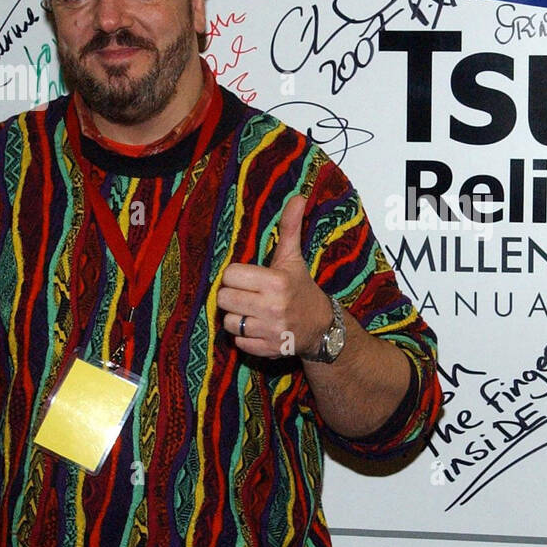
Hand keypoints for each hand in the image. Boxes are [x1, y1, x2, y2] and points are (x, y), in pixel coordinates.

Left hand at [216, 195, 333, 358]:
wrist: (322, 326)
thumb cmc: (302, 288)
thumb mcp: (294, 258)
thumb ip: (290, 227)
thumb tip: (299, 196)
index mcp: (276, 282)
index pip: (230, 275)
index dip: (236, 276)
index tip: (248, 278)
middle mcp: (272, 307)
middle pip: (224, 298)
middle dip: (233, 296)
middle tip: (247, 295)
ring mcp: (270, 330)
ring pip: (228, 322)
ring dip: (237, 317)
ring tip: (252, 312)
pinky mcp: (268, 349)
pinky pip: (238, 342)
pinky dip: (245, 337)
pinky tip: (258, 328)